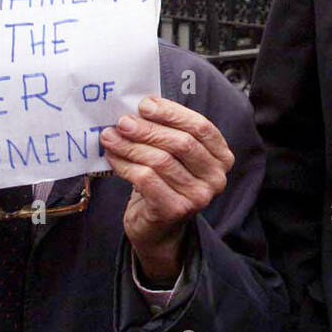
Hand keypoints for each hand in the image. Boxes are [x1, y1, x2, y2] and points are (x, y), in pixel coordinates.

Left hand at [100, 96, 233, 284]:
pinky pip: (146, 179)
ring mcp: (198, 197)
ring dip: (131, 146)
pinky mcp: (175, 210)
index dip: (172, 113)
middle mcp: (216, 178)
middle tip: (122, 122)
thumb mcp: (174, 155)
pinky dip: (125, 164)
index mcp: (221, 157)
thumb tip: (140, 106)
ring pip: (160, 161)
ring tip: (110, 137)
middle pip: (181, 143)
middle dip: (147, 129)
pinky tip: (113, 157)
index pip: (200, 127)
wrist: (158, 227)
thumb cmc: (165, 183)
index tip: (145, 104)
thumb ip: (167, 131)